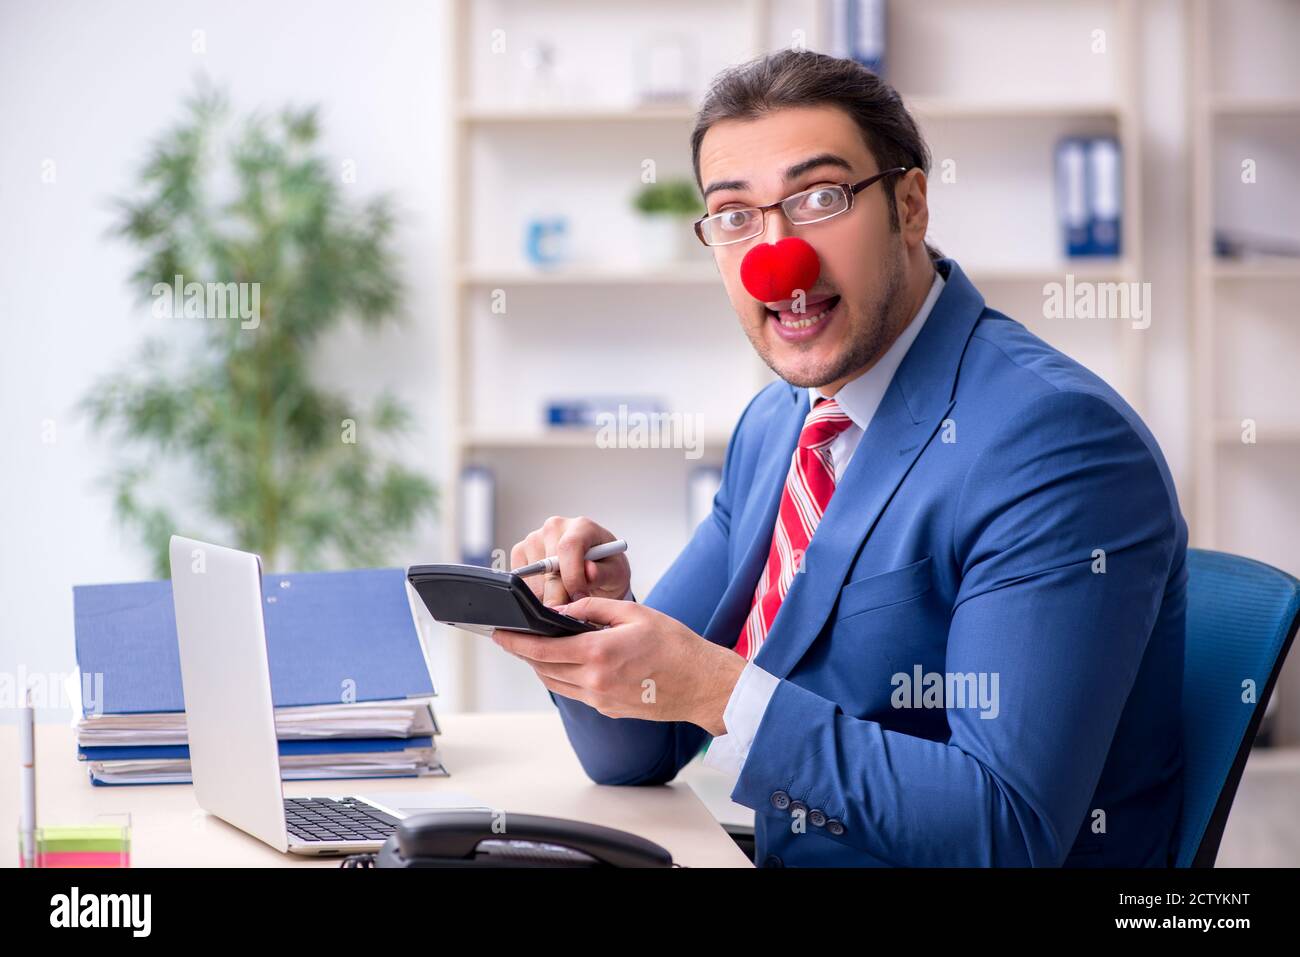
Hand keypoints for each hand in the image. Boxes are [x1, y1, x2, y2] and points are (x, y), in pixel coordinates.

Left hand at [493, 597, 744, 734]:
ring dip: (541, 666)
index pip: (542, 649)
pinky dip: (563, 677)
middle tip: (512, 638)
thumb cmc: (675, 645)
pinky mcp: (609, 709)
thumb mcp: (634, 614)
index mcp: (598, 654)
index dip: (515, 642)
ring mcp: (600, 699)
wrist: (703, 684)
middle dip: (524, 653)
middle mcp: (594, 682)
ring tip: (534, 649)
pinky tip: (565, 663)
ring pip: (556, 683)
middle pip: (543, 668)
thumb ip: (593, 610)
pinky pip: (575, 692)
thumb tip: (562, 611)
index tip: (499, 634)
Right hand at [509, 515, 630, 606]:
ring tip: (565, 597)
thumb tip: (589, 571)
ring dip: (548, 596)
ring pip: (533, 578)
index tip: (579, 596)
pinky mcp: (520, 553)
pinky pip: (522, 582)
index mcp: (582, 526)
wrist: (596, 569)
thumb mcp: (615, 574)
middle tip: (573, 608)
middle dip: (560, 595)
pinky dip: (536, 594)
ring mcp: (534, 539)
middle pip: (548, 567)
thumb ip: (603, 573)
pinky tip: (552, 592)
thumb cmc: (606, 568)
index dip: (572, 576)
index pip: (569, 547)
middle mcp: (555, 528)